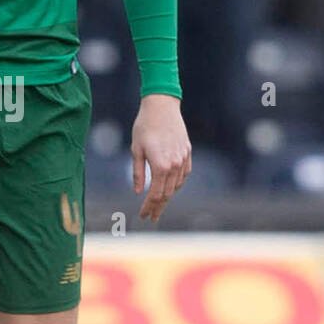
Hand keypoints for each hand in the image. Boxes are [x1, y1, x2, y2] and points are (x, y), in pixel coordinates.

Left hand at [131, 94, 191, 222]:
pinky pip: (184, 175)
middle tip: (151, 216)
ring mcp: (183, 159)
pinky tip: (171, 188)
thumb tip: (138, 192)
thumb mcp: (136, 150)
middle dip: (158, 207)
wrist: (162, 107)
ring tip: (159, 204)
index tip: (143, 216)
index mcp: (160, 166)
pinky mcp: (187, 153)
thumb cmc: (144, 127)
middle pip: (167, 194)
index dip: (149, 207)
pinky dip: (177, 184)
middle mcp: (174, 165)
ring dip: (168, 196)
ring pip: (177, 186)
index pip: (155, 195)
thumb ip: (138, 173)